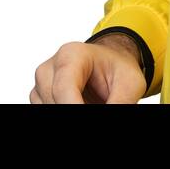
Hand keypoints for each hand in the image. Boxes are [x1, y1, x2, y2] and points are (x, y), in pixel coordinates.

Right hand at [30, 38, 146, 103]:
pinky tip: (83, 102)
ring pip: (47, 108)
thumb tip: (111, 113)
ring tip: (93, 100)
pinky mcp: (39, 98)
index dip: (74, 106)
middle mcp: (50, 67)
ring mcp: (41, 84)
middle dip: (77, 108)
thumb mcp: (130, 84)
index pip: (64, 87)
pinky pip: (45, 112)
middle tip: (99, 104)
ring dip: (72, 109)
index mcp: (72, 55)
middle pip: (55, 101)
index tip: (89, 113)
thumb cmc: (119, 69)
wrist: (109, 65)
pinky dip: (65, 112)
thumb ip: (121, 102)